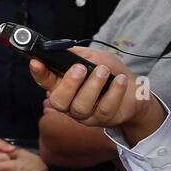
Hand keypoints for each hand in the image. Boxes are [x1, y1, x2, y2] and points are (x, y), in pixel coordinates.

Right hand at [29, 47, 158, 134]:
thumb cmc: (109, 71)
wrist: (134, 89)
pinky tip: (120, 80)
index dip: (38, 73)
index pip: (44, 81)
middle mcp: (69, 102)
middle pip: (58, 100)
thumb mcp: (92, 56)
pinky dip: (113, 92)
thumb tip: (60, 50)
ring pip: (80, 106)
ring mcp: (84, 114)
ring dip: (93, 86)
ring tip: (104, 71)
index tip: (36, 62)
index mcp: (62, 85)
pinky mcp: (102, 120)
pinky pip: (104, 109)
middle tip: (80, 68)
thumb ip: (75, 54)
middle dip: (69, 84)